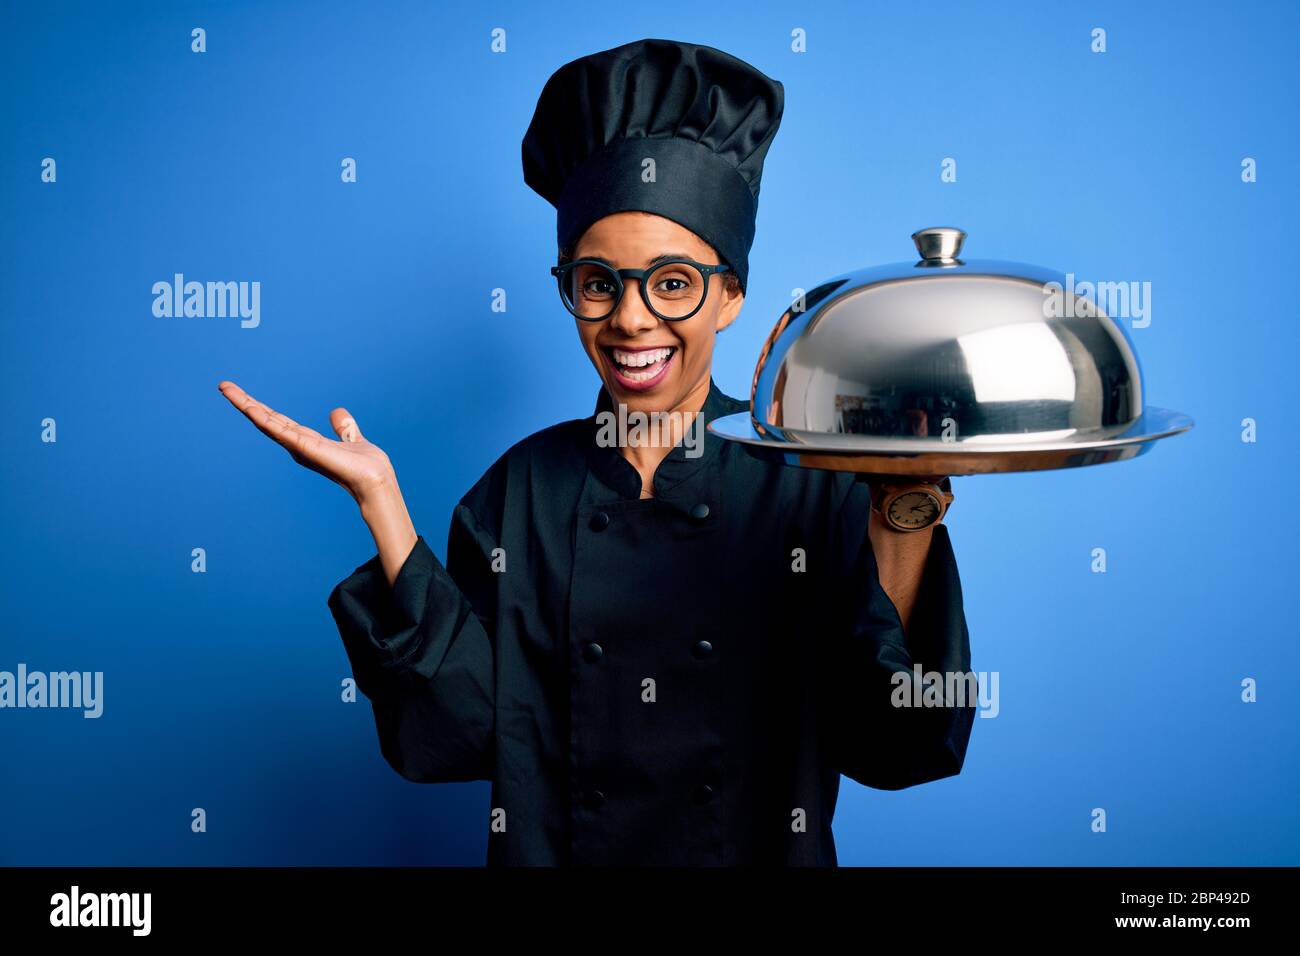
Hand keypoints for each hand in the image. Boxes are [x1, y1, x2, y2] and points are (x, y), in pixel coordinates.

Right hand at [218, 380, 394, 504]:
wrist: (376, 481)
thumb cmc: (366, 466)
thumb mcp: (352, 438)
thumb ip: (344, 427)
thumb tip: (337, 412)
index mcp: (306, 441)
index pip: (278, 420)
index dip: (261, 408)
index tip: (243, 395)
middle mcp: (298, 444)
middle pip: (266, 419)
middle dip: (245, 403)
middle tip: (224, 386)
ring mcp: (299, 447)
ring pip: (267, 422)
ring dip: (246, 405)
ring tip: (226, 389)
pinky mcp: (305, 448)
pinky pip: (280, 431)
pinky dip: (264, 419)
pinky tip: (250, 407)